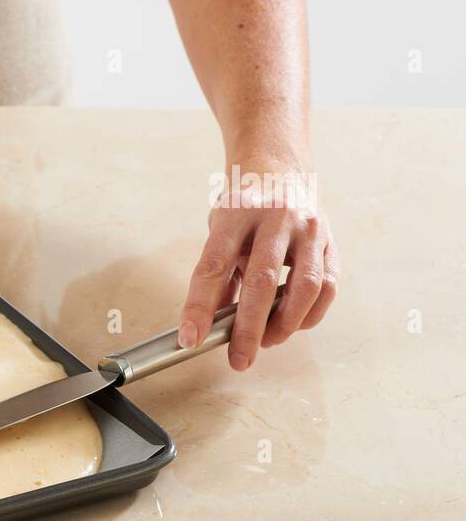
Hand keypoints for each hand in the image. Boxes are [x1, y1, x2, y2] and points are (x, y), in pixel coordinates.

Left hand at [178, 157, 338, 370]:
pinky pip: (328, 286)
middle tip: (238, 358)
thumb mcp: (218, 229)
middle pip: (261, 281)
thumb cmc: (243, 203)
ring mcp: (308, 228)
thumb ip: (217, 273)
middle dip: (248, 328)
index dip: (199, 306)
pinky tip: (293, 324)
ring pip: (305, 287)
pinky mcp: (330, 240)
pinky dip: (311, 313)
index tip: (190, 338)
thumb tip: (210, 324)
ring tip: (266, 341)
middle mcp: (275, 218)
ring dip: (285, 324)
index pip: (213, 266)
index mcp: (235, 213)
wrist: (278, 163)